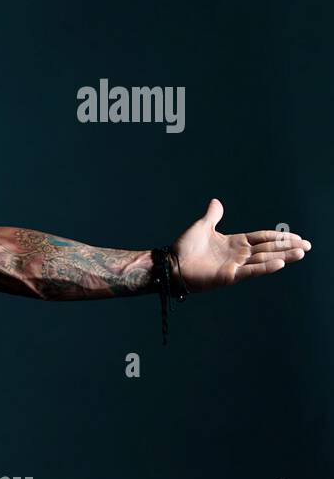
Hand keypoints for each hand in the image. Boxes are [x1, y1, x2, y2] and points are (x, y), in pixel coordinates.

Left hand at [171, 199, 310, 293]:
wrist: (170, 264)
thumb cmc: (184, 248)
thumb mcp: (201, 227)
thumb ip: (213, 216)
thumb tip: (217, 201)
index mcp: (235, 243)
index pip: (262, 238)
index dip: (279, 237)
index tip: (297, 236)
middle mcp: (238, 255)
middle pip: (269, 249)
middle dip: (288, 247)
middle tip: (308, 246)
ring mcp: (236, 266)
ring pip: (265, 260)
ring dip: (284, 256)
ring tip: (301, 252)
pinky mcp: (230, 276)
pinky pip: (251, 271)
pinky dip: (266, 267)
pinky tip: (281, 263)